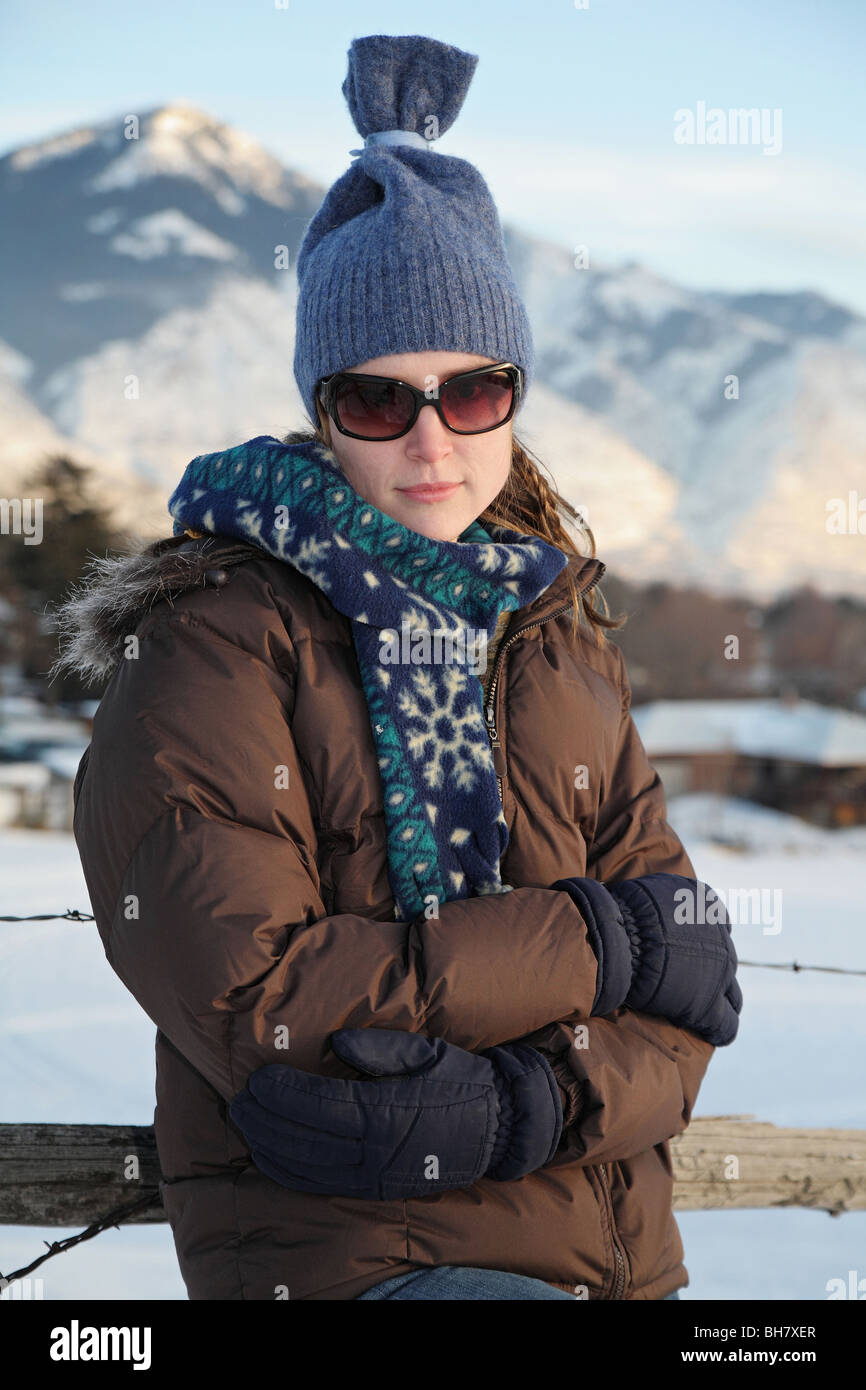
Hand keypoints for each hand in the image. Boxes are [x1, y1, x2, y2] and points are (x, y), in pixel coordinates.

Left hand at [228, 1028, 562, 1199]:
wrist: (499, 1128)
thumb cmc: (462, 1082)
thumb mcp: (427, 1052)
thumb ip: (379, 1049)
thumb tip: (336, 1045)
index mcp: (387, 1111)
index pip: (319, 1105)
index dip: (282, 1093)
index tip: (257, 1078)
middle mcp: (376, 1149)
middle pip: (304, 1138)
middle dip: (265, 1119)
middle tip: (240, 1100)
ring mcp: (374, 1173)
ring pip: (306, 1165)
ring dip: (269, 1145)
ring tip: (246, 1123)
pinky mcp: (376, 1187)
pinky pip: (321, 1184)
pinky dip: (288, 1171)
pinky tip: (270, 1154)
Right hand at [551, 872, 741, 1045]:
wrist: (617, 940)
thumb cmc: (622, 913)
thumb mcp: (647, 893)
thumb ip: (663, 902)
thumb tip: (652, 910)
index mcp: (707, 908)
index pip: (719, 926)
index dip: (702, 941)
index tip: (686, 950)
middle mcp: (720, 939)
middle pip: (726, 962)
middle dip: (711, 972)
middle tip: (687, 982)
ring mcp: (718, 974)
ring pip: (732, 995)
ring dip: (719, 1001)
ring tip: (700, 1010)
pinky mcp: (706, 1006)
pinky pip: (725, 1025)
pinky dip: (718, 1030)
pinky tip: (709, 1033)